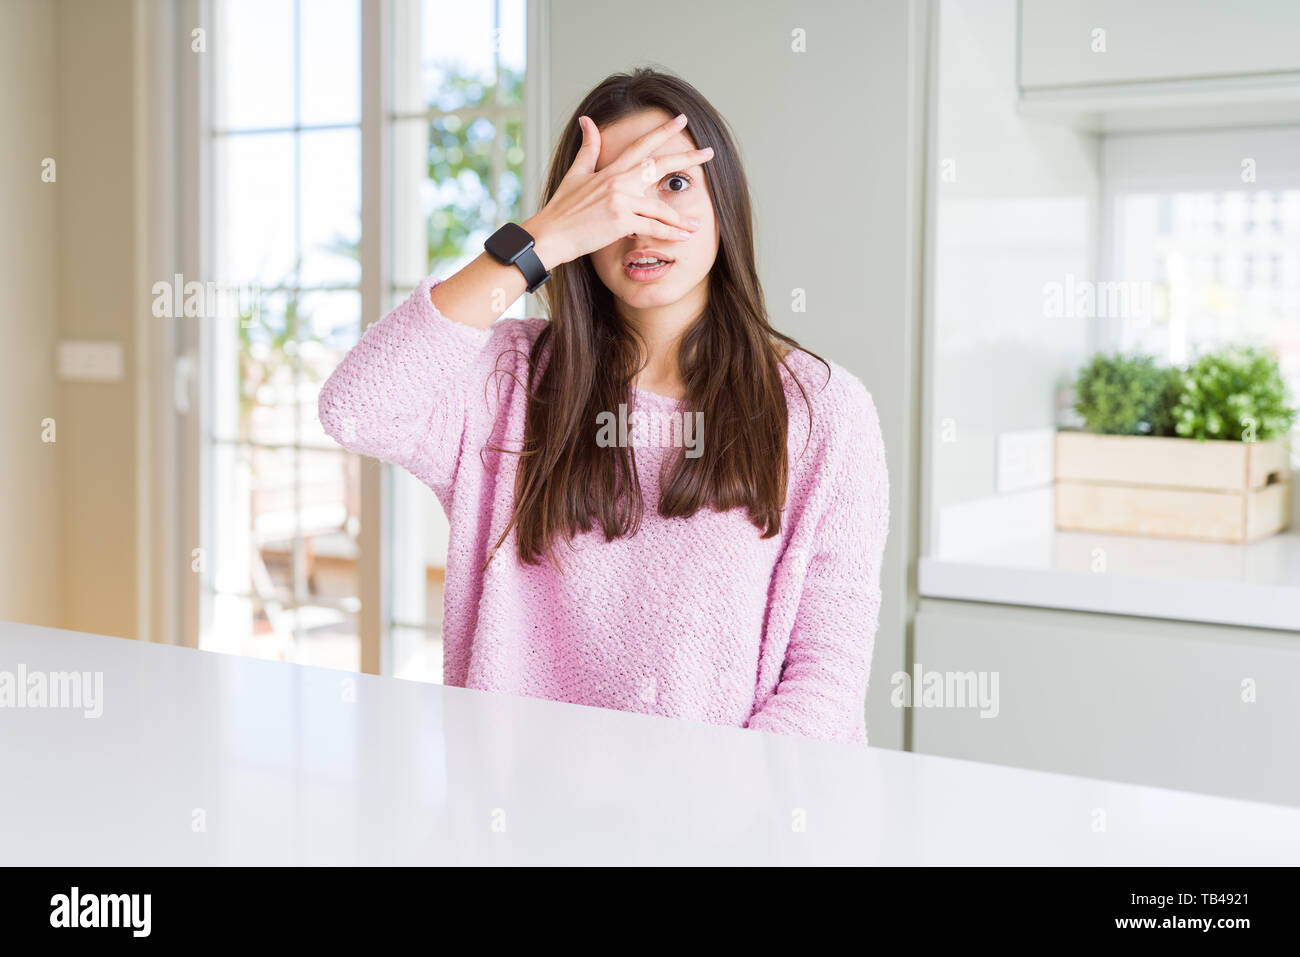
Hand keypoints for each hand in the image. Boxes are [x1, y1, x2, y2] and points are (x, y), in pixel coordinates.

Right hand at [523, 113, 713, 269]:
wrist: (550, 235)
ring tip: (696, 225)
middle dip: (687, 158)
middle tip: (709, 152)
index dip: (663, 131)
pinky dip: (670, 233)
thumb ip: (588, 148)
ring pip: (660, 207)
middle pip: (660, 167)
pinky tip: (684, 237)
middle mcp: (619, 181)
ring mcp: (621, 201)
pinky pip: (653, 228)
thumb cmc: (561, 208)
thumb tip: (587, 120)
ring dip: (680, 218)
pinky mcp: (620, 221)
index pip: (642, 146)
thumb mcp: (575, 174)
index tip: (682, 119)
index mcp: (611, 170)